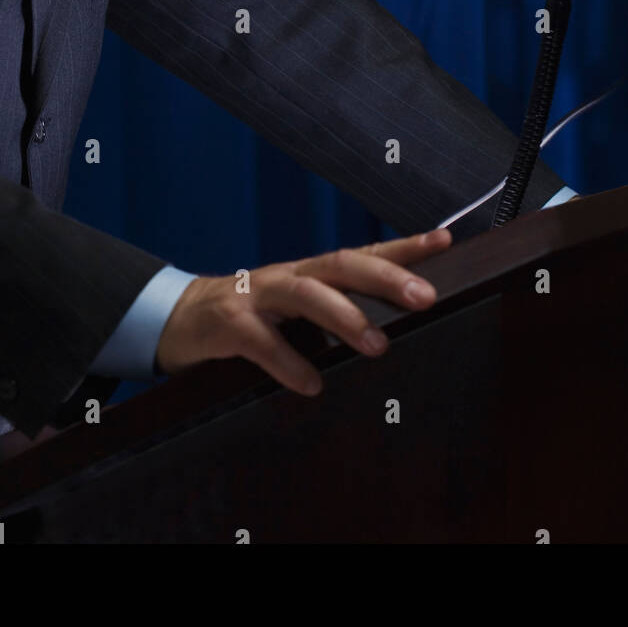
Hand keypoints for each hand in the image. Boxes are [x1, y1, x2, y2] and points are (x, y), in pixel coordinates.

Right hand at [155, 228, 452, 395]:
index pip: (364, 252)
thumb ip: (339, 311)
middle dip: (385, 277)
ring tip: (378, 346)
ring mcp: (259, 296)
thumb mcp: (300, 307)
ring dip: (345, 317)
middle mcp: (291, 275)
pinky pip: (262, 342)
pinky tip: (311, 384)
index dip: (405, 246)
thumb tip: (394, 328)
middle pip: (341, 264)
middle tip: (423, 297)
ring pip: (306, 294)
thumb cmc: (256, 314)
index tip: (444, 242)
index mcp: (312, 272)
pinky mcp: (230, 325)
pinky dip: (289, 362)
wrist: (183, 317)